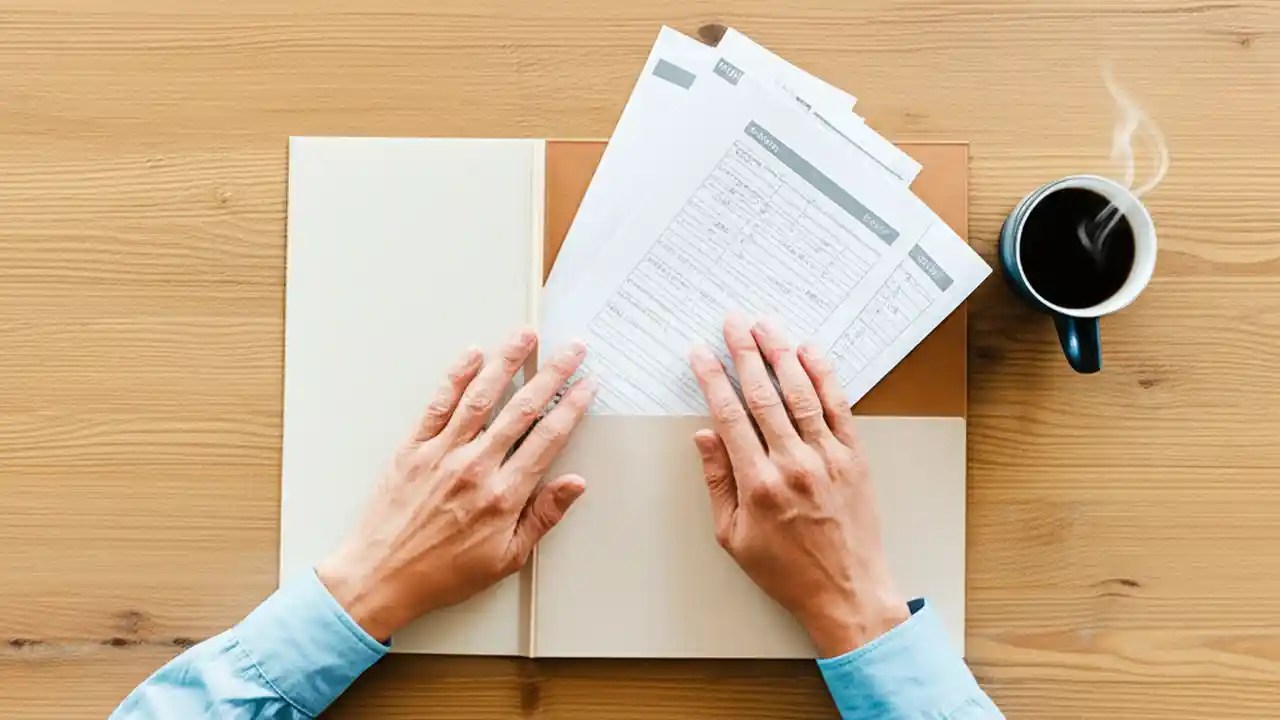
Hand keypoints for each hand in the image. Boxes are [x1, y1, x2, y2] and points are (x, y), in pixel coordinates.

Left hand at [317, 328, 596, 640]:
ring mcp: (441, 454)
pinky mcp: (412, 449)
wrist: (379, 578)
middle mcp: (474, 468)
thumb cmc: (442, 574)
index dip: (572, 407)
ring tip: (525, 336)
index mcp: (502, 496)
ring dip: (506, 362)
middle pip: (522, 409)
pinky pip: (437, 405)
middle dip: (551, 374)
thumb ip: (543, 516)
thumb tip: (575, 484)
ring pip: (481, 397)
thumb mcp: (506, 559)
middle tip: (572, 349)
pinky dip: (456, 377)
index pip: (548, 439)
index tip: (588, 385)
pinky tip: (472, 356)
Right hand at [688, 315, 908, 657]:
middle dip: (744, 352)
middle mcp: (794, 464)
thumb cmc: (786, 570)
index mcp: (758, 484)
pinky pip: (838, 407)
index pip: (730, 416)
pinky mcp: (854, 457)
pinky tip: (809, 352)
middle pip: (764, 394)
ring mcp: (828, 458)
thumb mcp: (733, 536)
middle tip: (732, 321)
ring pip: (801, 393)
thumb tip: (704, 436)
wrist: (846, 591)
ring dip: (781, 353)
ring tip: (766, 324)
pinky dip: (824, 376)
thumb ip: (717, 482)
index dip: (712, 379)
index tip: (700, 354)